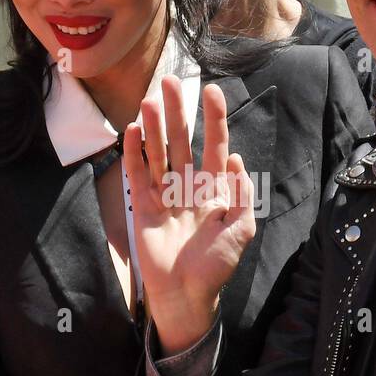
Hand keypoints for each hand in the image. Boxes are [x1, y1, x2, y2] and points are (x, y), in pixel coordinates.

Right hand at [122, 78, 255, 355]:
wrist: (186, 295)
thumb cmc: (216, 266)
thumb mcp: (241, 230)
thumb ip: (241, 195)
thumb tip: (239, 160)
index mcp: (215, 189)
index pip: (215, 146)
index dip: (214, 119)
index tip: (212, 91)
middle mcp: (188, 186)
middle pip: (182, 141)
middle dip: (178, 112)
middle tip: (169, 81)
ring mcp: (164, 194)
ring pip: (159, 152)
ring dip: (155, 127)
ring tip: (150, 100)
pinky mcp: (143, 206)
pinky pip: (137, 174)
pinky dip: (135, 152)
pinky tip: (135, 130)